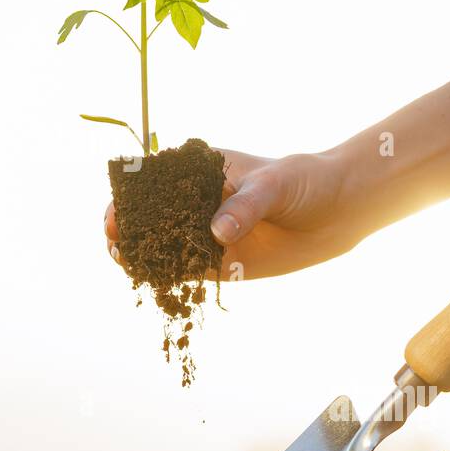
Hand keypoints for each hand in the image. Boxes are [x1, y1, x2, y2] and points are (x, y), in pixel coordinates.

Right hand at [104, 148, 367, 279]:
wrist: (334, 211)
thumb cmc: (302, 183)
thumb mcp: (273, 185)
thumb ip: (244, 206)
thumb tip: (216, 233)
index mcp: (199, 169)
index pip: (154, 178)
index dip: (130, 193)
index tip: (119, 207)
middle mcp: (194, 201)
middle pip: (148, 214)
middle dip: (127, 225)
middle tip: (115, 239)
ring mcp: (202, 231)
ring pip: (160, 244)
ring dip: (140, 253)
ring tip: (126, 260)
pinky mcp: (216, 261)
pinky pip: (183, 270)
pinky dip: (165, 275)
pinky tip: (152, 280)